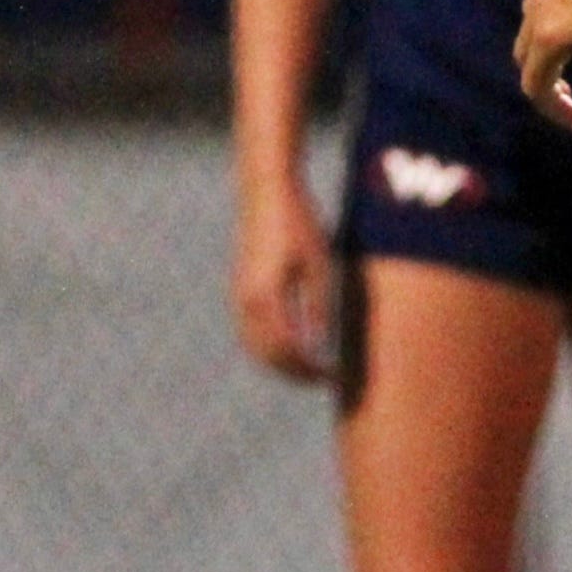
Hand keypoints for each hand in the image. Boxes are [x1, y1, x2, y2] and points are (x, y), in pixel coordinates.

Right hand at [230, 180, 333, 383]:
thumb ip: (318, 307)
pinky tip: (294, 346)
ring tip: (309, 368)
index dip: (309, 369)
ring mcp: (239, 295)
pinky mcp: (241, 288)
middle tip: (323, 379)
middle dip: (294, 372)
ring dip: (280, 362)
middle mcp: (246, 300)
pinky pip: (250, 330)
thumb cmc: (299, 224)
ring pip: (254, 345)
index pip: (287, 350)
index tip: (332, 376)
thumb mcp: (318, 265)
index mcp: (266, 297)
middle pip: (267, 354)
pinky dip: (269, 346)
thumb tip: (320, 346)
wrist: (266, 191)